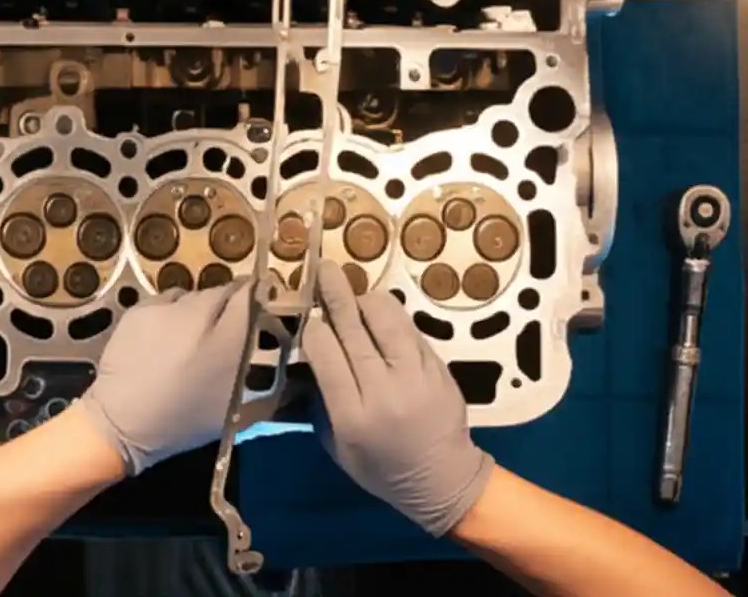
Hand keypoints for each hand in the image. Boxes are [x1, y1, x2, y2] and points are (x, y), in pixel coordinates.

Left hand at [79, 280, 253, 475]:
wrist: (123, 422)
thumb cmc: (185, 421)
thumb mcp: (235, 405)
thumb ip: (257, 367)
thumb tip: (268, 337)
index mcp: (230, 341)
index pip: (253, 294)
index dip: (257, 297)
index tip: (257, 308)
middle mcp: (201, 315)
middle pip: (224, 291)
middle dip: (227, 306)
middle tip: (220, 332)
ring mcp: (168, 308)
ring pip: (194, 295)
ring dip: (198, 310)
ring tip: (189, 338)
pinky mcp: (141, 308)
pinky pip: (166, 301)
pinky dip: (171, 313)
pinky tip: (164, 338)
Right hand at [304, 261, 493, 535]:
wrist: (441, 479)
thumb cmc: (380, 468)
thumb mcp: (337, 445)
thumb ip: (322, 402)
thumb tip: (310, 357)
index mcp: (352, 417)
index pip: (326, 355)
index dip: (313, 328)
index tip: (306, 316)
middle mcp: (383, 392)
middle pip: (353, 330)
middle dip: (334, 295)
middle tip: (323, 268)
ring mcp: (415, 376)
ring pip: (386, 319)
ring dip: (365, 300)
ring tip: (353, 292)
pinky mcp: (437, 368)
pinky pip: (409, 329)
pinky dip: (390, 317)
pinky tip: (379, 313)